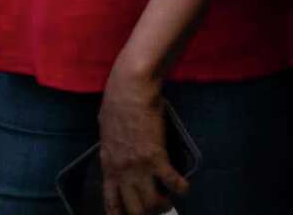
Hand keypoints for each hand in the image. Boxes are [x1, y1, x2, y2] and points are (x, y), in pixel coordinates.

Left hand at [97, 69, 188, 214]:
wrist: (130, 90)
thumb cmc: (116, 103)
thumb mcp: (107, 131)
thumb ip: (111, 147)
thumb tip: (115, 150)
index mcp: (108, 165)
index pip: (112, 202)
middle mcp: (122, 171)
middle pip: (134, 209)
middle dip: (147, 213)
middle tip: (156, 206)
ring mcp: (139, 166)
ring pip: (153, 202)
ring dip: (163, 204)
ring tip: (170, 199)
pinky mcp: (157, 157)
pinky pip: (172, 182)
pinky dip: (181, 188)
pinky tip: (185, 187)